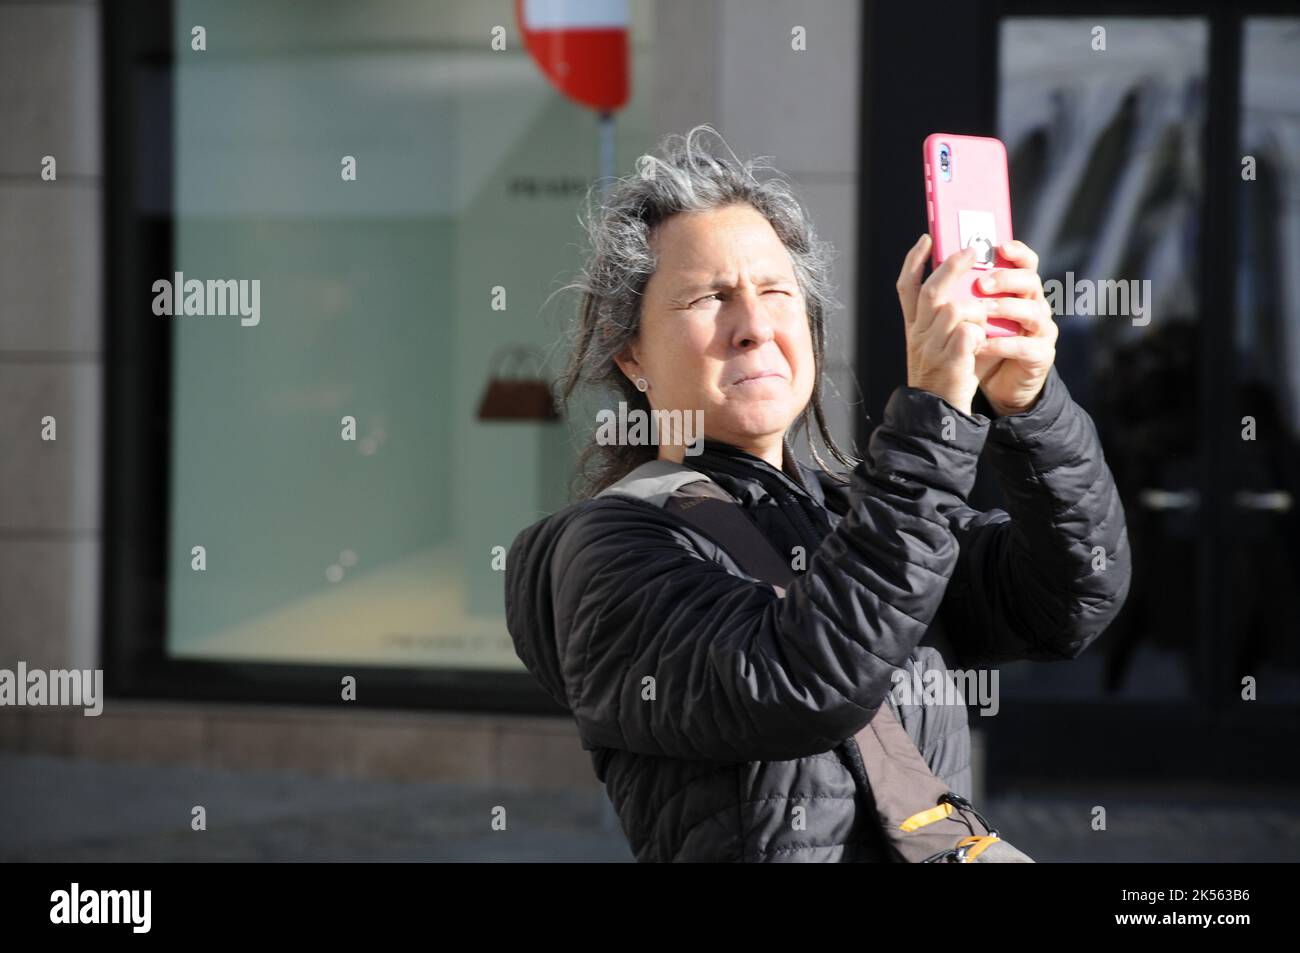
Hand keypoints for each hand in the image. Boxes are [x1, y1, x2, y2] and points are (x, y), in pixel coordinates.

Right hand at [896, 234, 987, 415]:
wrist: (937, 413)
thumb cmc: (944, 376)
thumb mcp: (935, 345)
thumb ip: (944, 319)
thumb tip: (967, 290)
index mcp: (913, 328)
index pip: (906, 287)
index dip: (914, 261)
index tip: (926, 239)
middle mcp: (919, 334)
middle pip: (931, 290)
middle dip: (953, 266)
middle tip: (973, 250)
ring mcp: (933, 347)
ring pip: (955, 309)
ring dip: (976, 309)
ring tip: (985, 317)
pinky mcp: (951, 360)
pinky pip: (969, 333)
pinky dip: (980, 333)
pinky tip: (983, 340)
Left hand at [972, 241, 1057, 415]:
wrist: (997, 383)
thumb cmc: (982, 342)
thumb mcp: (969, 315)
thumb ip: (961, 292)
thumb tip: (938, 265)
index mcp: (1018, 290)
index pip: (1025, 262)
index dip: (1017, 251)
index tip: (999, 246)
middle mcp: (1034, 304)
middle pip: (1031, 280)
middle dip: (1007, 279)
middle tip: (982, 283)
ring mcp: (1040, 330)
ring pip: (1032, 311)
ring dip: (1005, 308)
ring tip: (981, 312)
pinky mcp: (1040, 355)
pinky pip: (1025, 346)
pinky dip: (1003, 344)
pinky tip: (982, 344)